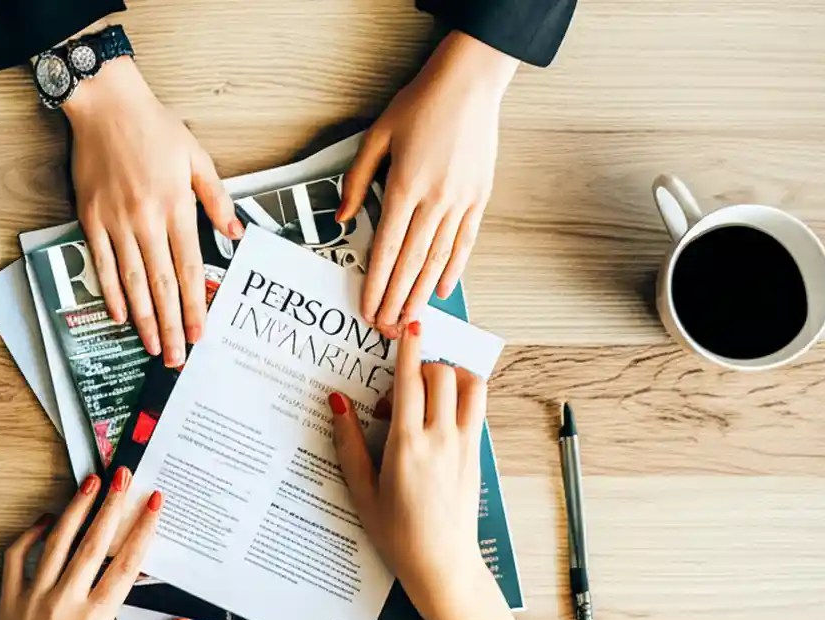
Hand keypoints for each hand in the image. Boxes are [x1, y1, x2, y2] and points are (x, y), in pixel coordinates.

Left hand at [0, 470, 187, 619]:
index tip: (153, 505)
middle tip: (124, 476)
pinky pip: (17, 556)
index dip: (143, 529)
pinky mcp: (10, 599)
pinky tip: (45, 519)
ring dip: (76, 508)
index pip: (126, 564)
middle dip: (112, 505)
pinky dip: (30, 533)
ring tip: (90, 483)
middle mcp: (64, 602)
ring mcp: (34, 597)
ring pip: (57, 541)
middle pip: (93, 542)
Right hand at [65, 57, 242, 366]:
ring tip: (153, 347)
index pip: (189, 269)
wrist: (106, 105)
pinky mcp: (91, 218)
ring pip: (132, 281)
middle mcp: (146, 220)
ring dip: (144, 319)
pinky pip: (101, 264)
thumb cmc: (155, 128)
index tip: (201, 334)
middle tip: (177, 357)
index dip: (196, 306)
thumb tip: (236, 232)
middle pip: (161, 285)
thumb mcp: (197, 157)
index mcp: (176, 207)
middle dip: (172, 325)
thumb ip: (217, 198)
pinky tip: (121, 316)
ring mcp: (116, 222)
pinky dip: (111, 293)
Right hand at [328, 321, 523, 619]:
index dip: (409, 347)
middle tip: (397, 393)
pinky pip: (477, 408)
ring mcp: (464, 445)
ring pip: (469, 385)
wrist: (442, 563)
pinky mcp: (477, 453)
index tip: (409, 324)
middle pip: (440, 374)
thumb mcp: (361, 490)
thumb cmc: (397, 533)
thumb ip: (348, 443)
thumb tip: (337, 401)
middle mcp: (440, 438)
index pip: (410, 380)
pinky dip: (463, 396)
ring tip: (426, 394)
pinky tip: (440, 415)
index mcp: (406, 445)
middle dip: (421, 367)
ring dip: (449, 376)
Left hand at [339, 32, 518, 335]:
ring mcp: (460, 201)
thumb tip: (344, 218)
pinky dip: (453, 268)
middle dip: (396, 300)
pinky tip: (442, 290)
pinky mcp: (479, 198)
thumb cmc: (420, 104)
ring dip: (421, 293)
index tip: (368, 309)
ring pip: (438, 259)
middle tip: (386, 328)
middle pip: (411, 262)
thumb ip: (358, 181)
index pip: (386, 249)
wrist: (469, 84)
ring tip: (410, 320)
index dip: (376, 285)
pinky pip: (465, 242)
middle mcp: (434, 200)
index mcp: (404, 186)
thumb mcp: (377, 136)